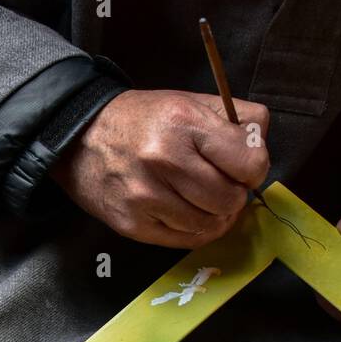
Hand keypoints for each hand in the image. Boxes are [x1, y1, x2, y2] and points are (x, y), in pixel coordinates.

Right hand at [50, 89, 269, 247]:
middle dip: (233, 195)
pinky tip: (187, 214)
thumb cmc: (141, 120)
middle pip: (231, 199)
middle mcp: (164, 160)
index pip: (250, 163)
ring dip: (214, 216)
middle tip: (219, 184)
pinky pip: (186, 240)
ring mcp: (146, 197)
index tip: (241, 167)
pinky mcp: (133, 225)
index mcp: (184, 123)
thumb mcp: (189, 101)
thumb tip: (261, 147)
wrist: (79, 138)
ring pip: (210, 225)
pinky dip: (194, 230)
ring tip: (201, 199)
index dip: (253, 169)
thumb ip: (234, 119)